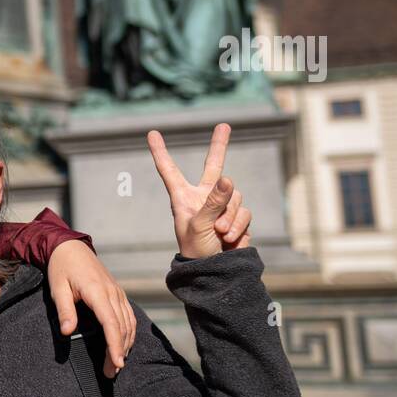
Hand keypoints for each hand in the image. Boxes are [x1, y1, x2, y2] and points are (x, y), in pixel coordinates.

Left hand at [49, 239, 135, 378]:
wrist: (70, 247)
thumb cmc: (61, 268)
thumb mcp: (57, 288)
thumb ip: (65, 310)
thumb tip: (67, 332)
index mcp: (97, 291)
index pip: (111, 323)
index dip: (114, 345)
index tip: (116, 363)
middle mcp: (112, 293)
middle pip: (122, 327)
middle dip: (119, 352)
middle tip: (111, 372)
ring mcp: (117, 293)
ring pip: (129, 323)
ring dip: (125, 344)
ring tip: (117, 364)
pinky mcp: (118, 293)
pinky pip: (128, 315)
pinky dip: (128, 332)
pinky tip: (123, 345)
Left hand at [147, 124, 252, 259]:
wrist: (215, 272)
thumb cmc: (196, 250)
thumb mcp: (199, 226)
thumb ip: (212, 202)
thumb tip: (227, 178)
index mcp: (183, 197)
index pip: (169, 171)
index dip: (160, 152)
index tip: (151, 134)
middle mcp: (203, 197)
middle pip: (214, 165)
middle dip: (220, 145)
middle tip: (224, 125)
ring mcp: (222, 205)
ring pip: (234, 195)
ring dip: (228, 216)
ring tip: (219, 233)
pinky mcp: (238, 216)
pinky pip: (244, 211)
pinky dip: (238, 225)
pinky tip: (230, 239)